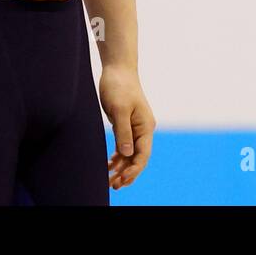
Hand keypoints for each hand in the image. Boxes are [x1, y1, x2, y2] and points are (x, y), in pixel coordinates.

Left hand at [98, 64, 154, 190]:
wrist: (117, 68)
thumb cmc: (119, 85)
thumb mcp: (119, 109)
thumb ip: (123, 131)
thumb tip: (126, 154)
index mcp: (146, 126)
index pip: (142, 154)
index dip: (133, 169)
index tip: (122, 180)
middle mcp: (143, 129)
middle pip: (137, 157)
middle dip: (127, 173)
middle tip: (114, 185)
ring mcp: (135, 127)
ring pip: (130, 154)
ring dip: (121, 168)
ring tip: (110, 181)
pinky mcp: (125, 124)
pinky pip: (123, 146)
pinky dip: (117, 157)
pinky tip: (109, 166)